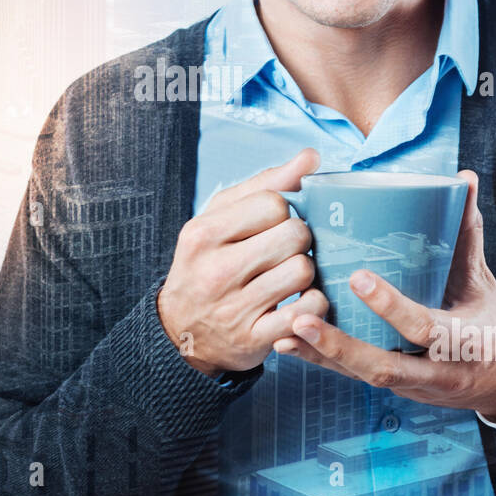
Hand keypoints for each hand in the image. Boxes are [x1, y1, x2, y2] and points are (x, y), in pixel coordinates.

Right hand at [157, 148, 329, 377]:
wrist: (181, 331)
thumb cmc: (207, 263)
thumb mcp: (220, 218)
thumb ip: (266, 184)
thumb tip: (311, 156)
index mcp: (203, 233)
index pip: (273, 203)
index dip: (284, 210)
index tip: (275, 224)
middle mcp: (215, 271)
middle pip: (295, 235)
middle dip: (300, 240)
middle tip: (288, 250)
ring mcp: (234, 309)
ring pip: (303, 272)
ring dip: (306, 273)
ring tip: (291, 275)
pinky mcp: (254, 339)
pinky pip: (307, 313)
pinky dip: (314, 305)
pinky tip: (301, 301)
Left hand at [272, 169, 495, 421]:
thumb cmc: (495, 322)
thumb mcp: (483, 280)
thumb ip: (466, 231)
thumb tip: (463, 178)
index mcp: (463, 341)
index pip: (424, 327)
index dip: (391, 306)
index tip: (358, 277)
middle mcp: (435, 370)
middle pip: (382, 365)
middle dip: (339, 344)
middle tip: (302, 316)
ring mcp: (412, 384)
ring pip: (361, 376)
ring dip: (322, 354)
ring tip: (286, 327)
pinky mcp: (394, 388)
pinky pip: (353, 377)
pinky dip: (320, 361)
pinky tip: (287, 343)